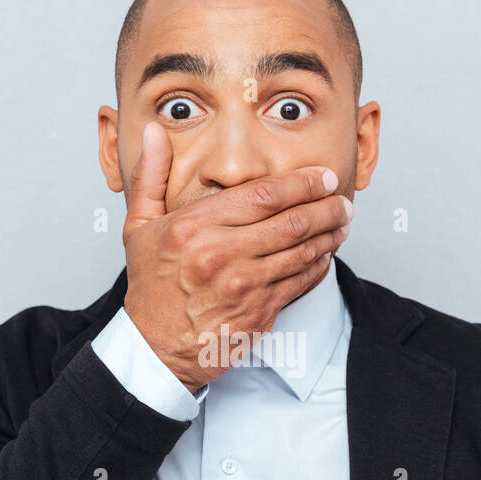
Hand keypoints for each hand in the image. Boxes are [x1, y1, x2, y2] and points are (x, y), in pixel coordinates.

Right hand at [121, 121, 352, 392]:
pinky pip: (300, 283)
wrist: (153, 347)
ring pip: (302, 252)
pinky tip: (326, 255)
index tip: (323, 177)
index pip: (263, 195)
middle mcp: (220, 254)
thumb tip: (156, 132)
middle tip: (342, 201)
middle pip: (291, 222)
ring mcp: (242, 286)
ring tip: (342, 223)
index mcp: (194, 227)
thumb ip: (150, 175)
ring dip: (329, 235)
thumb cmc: (151, 286)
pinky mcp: (258, 313)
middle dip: (326, 208)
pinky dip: (319, 266)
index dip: (302, 184)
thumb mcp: (138, 226)